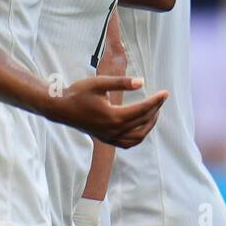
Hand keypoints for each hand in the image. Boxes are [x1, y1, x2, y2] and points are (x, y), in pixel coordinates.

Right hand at [48, 75, 167, 147]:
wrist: (59, 108)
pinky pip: (128, 143)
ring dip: (149, 125)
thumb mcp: (98, 83)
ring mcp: (109, 137)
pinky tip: (141, 127)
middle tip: (161, 99)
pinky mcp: (105, 139)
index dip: (156, 100)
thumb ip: (121, 82)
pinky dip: (138, 137)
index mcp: (113, 116)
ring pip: (138, 136)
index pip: (143, 109)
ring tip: (154, 113)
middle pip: (143, 121)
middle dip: (155, 109)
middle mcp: (113, 130)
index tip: (165, 93)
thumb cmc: (77, 93)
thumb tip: (142, 82)